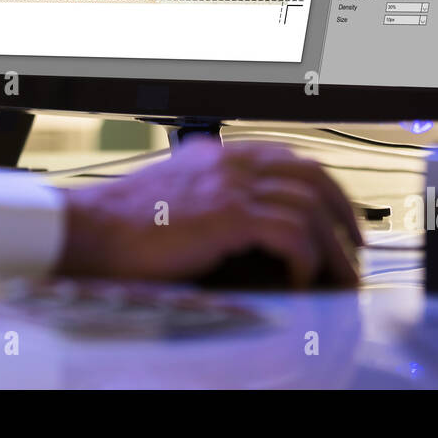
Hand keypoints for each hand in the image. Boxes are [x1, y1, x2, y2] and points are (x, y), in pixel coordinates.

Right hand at [56, 137, 360, 287]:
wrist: (85, 232)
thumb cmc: (119, 226)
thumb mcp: (172, 197)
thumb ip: (208, 198)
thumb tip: (243, 228)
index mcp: (219, 156)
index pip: (290, 160)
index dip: (323, 189)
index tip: (337, 219)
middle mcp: (229, 163)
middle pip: (311, 176)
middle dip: (342, 214)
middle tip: (353, 250)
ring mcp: (229, 186)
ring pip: (308, 207)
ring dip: (332, 247)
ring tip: (339, 278)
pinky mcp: (226, 217)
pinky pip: (290, 233)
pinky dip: (305, 259)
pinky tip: (301, 281)